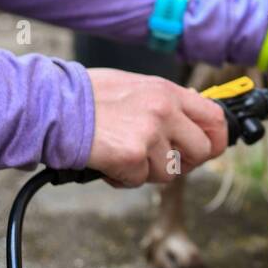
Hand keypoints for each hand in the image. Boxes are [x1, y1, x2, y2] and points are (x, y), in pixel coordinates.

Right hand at [85, 69, 227, 186]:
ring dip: (146, 171)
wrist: (52, 106)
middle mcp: (165, 111)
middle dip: (183, 163)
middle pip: (201, 151)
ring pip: (169, 172)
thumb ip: (162, 102)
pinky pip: (140, 180)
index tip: (207, 149)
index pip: (214, 117)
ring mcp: (150, 134)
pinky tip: (107, 161)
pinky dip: (123, 178)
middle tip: (157, 161)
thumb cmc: (86, 97)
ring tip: (121, 154)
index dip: (215, 139)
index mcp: (167, 92)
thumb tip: (186, 118)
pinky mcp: (132, 156)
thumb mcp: (133, 86)